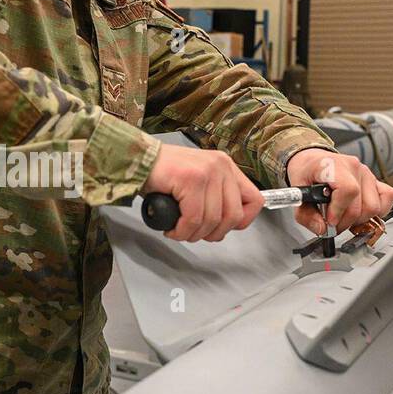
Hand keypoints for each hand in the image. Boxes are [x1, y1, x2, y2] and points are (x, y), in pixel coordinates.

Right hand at [141, 143, 264, 241]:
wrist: (137, 159)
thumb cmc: (163, 172)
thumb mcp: (198, 180)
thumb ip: (215, 196)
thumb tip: (224, 223)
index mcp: (226, 166)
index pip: (255, 200)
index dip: (242, 221)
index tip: (223, 228)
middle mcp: (221, 166)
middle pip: (233, 216)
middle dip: (213, 234)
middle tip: (196, 234)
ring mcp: (207, 172)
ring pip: (212, 220)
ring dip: (192, 234)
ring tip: (179, 231)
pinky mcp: (191, 180)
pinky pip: (193, 218)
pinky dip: (181, 230)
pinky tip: (172, 229)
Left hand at [286, 148, 392, 235]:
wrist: (314, 162)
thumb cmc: (307, 174)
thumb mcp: (297, 194)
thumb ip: (306, 215)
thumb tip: (322, 229)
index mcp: (332, 166)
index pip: (348, 190)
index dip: (340, 210)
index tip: (330, 221)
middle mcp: (353, 167)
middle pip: (362, 205)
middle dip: (346, 222)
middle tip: (333, 225)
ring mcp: (367, 173)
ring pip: (375, 206)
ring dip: (359, 220)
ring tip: (345, 218)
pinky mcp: (376, 180)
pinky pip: (387, 198)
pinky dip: (376, 212)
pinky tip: (360, 213)